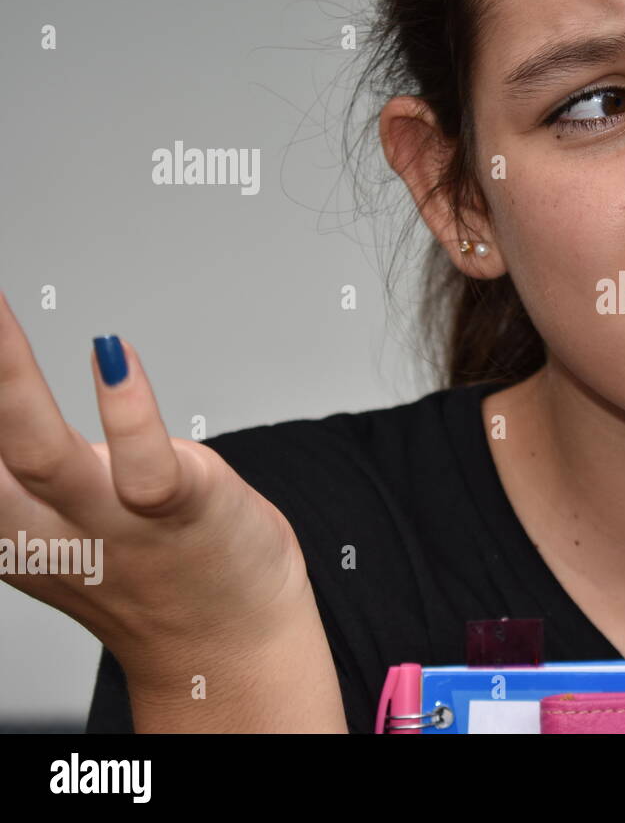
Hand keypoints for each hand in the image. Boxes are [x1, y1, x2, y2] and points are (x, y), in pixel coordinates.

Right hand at [0, 291, 328, 716]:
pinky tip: (111, 354)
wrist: (229, 643)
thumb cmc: (150, 571)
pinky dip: (126, 409)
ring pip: (40, 454)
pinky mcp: (180, 509)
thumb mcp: (57, 528)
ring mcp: (113, 521)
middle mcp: (45, 528)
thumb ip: (18, 478)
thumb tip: (3, 400)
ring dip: (7, 379)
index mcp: (7, 531)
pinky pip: (146, 464)